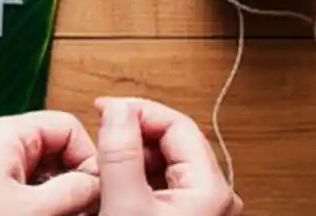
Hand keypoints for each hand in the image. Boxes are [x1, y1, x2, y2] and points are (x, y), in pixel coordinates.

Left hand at [0, 111, 100, 215]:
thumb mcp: (30, 208)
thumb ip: (72, 192)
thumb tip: (100, 184)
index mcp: (9, 133)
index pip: (68, 127)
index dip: (88, 158)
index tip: (97, 191)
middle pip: (57, 151)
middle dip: (75, 181)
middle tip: (83, 212)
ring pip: (43, 175)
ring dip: (59, 198)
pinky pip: (24, 191)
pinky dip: (39, 206)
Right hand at [95, 97, 242, 215]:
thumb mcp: (126, 206)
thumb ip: (121, 155)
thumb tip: (118, 108)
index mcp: (212, 189)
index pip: (177, 124)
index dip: (137, 110)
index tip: (104, 109)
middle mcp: (215, 196)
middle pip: (171, 140)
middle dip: (131, 134)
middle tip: (100, 135)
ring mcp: (202, 208)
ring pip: (163, 161)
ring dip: (130, 156)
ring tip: (102, 167)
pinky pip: (160, 183)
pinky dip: (134, 177)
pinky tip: (114, 188)